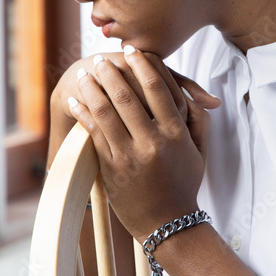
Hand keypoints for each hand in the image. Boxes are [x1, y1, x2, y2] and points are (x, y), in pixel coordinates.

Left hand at [67, 46, 216, 239]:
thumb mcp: (199, 152)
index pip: (158, 88)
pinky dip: (83, 114)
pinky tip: (76, 101)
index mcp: (176, 134)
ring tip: (85, 75)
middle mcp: (153, 142)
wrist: (168, 225)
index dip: (143, 65)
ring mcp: (130, 155)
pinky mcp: (112, 167)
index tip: (133, 51)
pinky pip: (94, 134)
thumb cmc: (184, 185)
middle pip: (127, 95)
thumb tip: (197, 94)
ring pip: (106, 112)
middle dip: (111, 72)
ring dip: (92, 89)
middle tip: (100, 58)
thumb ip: (199, 121)